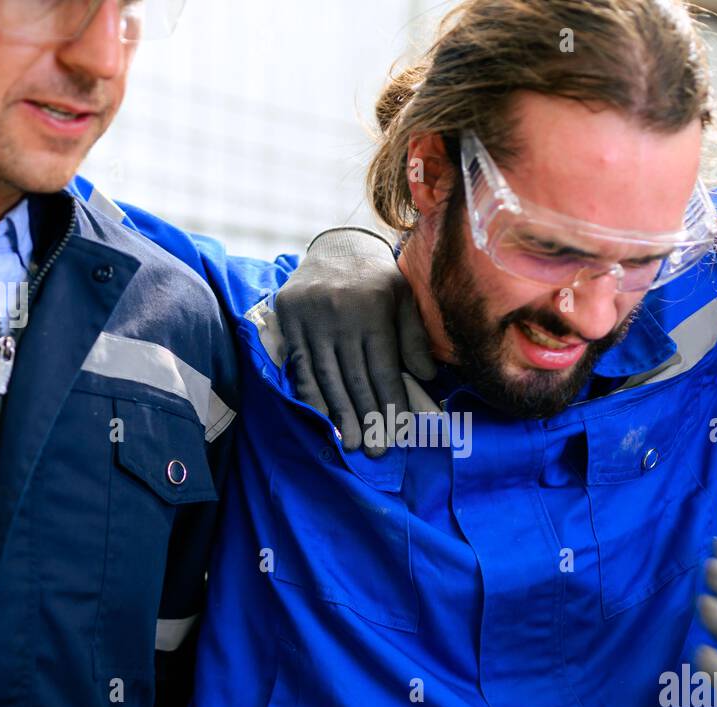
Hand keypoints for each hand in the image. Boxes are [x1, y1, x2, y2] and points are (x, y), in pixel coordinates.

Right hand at [275, 227, 433, 457]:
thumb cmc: (378, 279)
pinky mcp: (289, 321)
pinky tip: (321, 418)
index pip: (383, 367)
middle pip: (354, 377)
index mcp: (373, 307)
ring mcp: (311, 318)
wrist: (336, 247)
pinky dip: (311, 395)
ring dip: (338, 414)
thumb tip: (427, 377)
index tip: (398, 432)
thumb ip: (414, 337)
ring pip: (326, 376)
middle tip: (374, 450)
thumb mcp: (404, 297)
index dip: (391, 402)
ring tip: (350, 442)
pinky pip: (300, 366)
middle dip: (366, 417)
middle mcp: (340, 313)